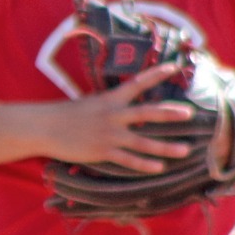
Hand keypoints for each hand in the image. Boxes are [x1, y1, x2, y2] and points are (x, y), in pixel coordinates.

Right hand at [41, 61, 194, 170]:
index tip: (175, 67)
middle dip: (171, 113)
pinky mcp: (102, 151)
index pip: (137, 83)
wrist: (44, 127)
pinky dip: (144, 164)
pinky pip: (128, 159)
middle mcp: (113, 115)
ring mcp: (108, 134)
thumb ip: (110, 105)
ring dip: (166, 146)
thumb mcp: (90, 104)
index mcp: (110, 99)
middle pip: (148, 113)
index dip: (156, 75)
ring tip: (185, 150)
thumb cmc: (65, 115)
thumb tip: (126, 107)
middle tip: (190, 113)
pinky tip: (159, 168)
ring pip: (143, 141)